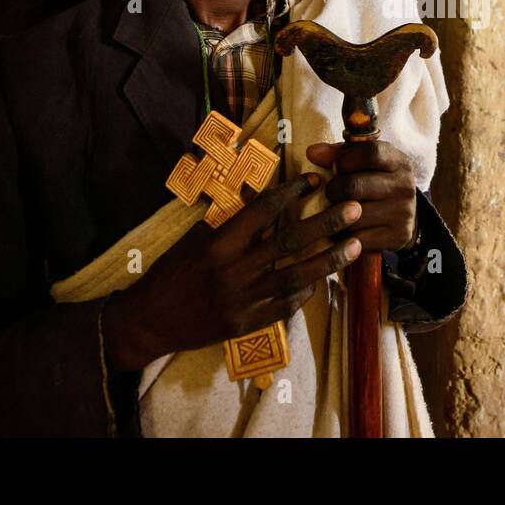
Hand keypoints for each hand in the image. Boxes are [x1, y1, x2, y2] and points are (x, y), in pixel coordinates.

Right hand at [103, 172, 361, 372]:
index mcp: (217, 243)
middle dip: (325, 223)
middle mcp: (232, 270)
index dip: (291, 193)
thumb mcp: (194, 238)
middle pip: (288, 243)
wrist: (149, 321)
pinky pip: (284, 306)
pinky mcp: (245, 324)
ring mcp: (241, 300)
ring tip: (356, 245)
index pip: (262, 211)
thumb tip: (258, 194)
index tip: (315, 180)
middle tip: (353, 207)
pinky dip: (305, 292)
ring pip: (295, 277)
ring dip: (329, 260)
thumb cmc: (171, 272)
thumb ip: (227, 220)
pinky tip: (323, 279)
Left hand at [305, 141, 417, 253]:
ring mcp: (403, 213)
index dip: (345, 159)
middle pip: (355, 185)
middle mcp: (405, 186)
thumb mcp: (364, 163)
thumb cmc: (375, 182)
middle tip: (330, 193)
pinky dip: (343, 235)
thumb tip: (312, 152)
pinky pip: (357, 238)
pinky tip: (343, 229)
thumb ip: (339, 154)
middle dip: (334, 189)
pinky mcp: (397, 237)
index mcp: (399, 162)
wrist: (404, 216)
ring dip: (336, 215)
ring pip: (353, 215)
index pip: (371, 153)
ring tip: (335, 211)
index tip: (337, 167)